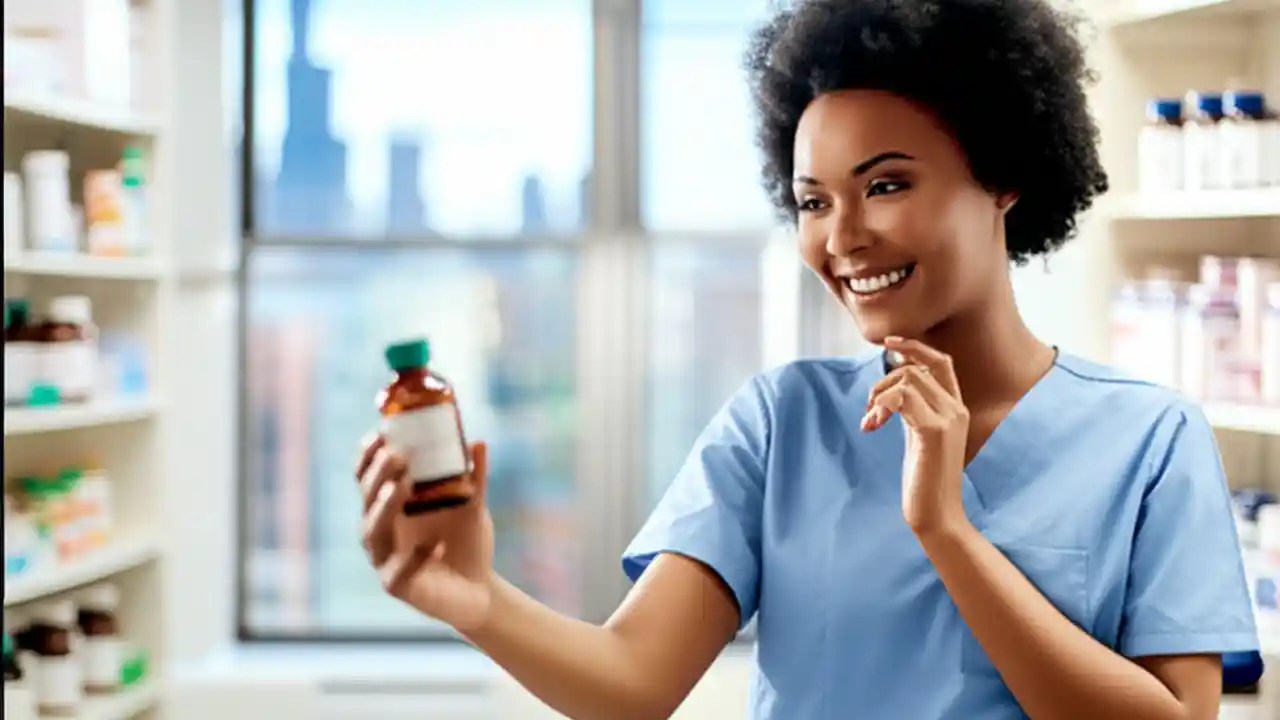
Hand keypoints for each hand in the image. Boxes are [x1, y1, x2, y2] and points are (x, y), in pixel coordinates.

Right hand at [356, 436, 495, 632]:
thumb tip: (477, 442)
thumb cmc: (466, 542)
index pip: (367, 477)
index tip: (381, 432)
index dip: (369, 456)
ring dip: (385, 508)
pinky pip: (399, 573)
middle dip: (379, 476)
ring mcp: (386, 560)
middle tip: (398, 456)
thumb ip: (473, 478)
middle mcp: (381, 530)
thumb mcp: (472, 506)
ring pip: (374, 533)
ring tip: (402, 487)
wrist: (480, 588)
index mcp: (391, 506)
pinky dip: (415, 557)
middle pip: (367, 499)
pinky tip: (435, 544)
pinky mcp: (398, 587)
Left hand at [862, 336, 970, 536]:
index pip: (941, 362)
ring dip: (878, 396)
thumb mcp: (917, 436)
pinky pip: (902, 398)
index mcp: (955, 408)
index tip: (888, 342)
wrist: (938, 516)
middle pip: (916, 368)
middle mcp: (956, 409)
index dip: (914, 347)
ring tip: (870, 422)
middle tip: (870, 411)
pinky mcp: (934, 432)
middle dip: (883, 382)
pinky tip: (871, 427)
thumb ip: (912, 411)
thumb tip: (893, 390)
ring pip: (906, 380)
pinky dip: (881, 407)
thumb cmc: (925, 480)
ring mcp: (948, 419)